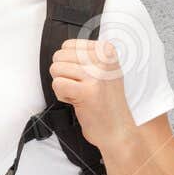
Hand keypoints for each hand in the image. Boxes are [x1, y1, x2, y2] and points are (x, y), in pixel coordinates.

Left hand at [50, 37, 136, 151]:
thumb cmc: (107, 102)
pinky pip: (57, 84)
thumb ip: (86, 57)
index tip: (85, 76)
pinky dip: (62, 96)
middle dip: (64, 74)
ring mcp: (96, 76)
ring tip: (80, 94)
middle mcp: (104, 61)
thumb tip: (64, 49)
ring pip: (56, 69)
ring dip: (64, 86)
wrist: (117, 129)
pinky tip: (77, 101)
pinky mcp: (87, 92)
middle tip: (81, 87)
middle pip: (59, 56)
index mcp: (107, 51)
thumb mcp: (104, 71)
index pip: (68, 45)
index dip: (69, 63)